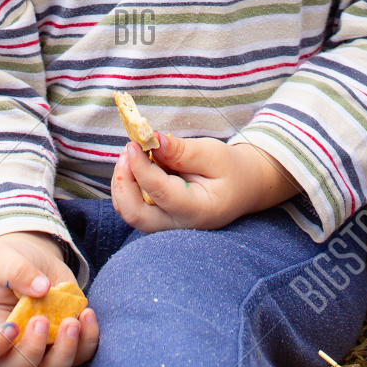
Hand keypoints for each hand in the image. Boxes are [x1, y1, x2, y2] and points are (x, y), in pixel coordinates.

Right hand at [0, 231, 97, 366]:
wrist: (31, 258)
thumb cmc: (7, 260)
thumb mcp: (3, 258)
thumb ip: (17, 271)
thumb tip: (42, 288)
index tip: (12, 326)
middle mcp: (8, 347)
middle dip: (32, 353)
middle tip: (42, 320)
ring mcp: (38, 348)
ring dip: (64, 353)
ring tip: (73, 321)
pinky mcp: (63, 341)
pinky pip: (79, 355)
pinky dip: (87, 341)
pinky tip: (87, 315)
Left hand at [110, 132, 299, 231]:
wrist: (244, 187)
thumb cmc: (230, 169)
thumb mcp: (212, 154)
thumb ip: (181, 150)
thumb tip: (151, 140)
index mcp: (198, 210)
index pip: (160, 192)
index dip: (141, 167)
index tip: (134, 143)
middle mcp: (178, 225)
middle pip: (135, 214)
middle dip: (123, 182)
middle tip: (127, 152)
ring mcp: (167, 226)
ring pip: (130, 212)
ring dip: (123, 183)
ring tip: (132, 154)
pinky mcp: (159, 219)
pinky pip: (134, 207)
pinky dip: (129, 186)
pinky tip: (138, 164)